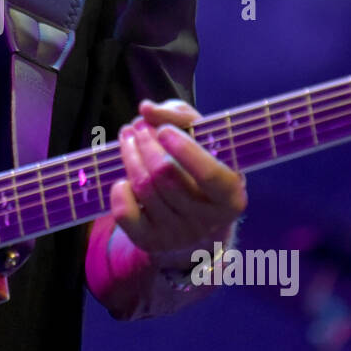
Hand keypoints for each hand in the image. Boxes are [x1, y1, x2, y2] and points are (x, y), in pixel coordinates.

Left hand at [110, 98, 246, 259]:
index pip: (209, 175)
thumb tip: (147, 108)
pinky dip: (119, 190)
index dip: (184, 150)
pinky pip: (125, 213)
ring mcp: (178, 235)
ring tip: (128, 138)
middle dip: (146, 143)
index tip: (164, 129)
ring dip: (129, 156)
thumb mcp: (202, 140)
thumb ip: (179, 116)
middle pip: (166, 175)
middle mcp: (206, 221)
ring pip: (143, 188)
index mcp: (230, 197)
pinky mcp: (151, 242)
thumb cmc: (198, 169)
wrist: (193, 219)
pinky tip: (124, 177)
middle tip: (137, 126)